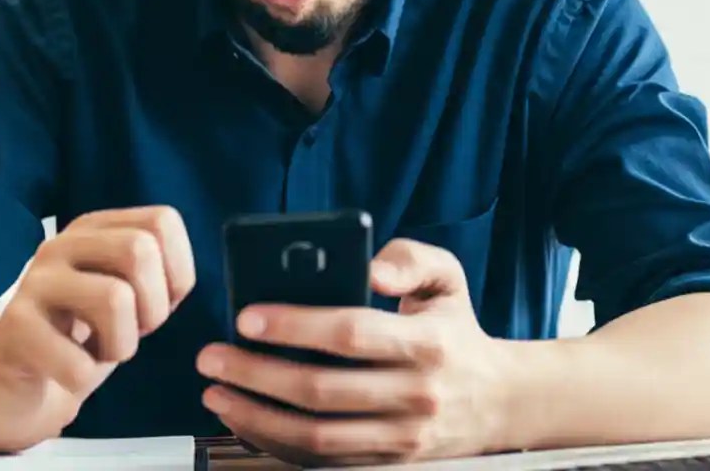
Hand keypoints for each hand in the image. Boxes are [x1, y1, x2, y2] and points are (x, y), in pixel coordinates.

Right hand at [0, 206, 196, 451]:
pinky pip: (78, 360)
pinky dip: (85, 379)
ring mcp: (34, 281)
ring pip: (115, 298)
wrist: (13, 379)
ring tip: (102, 352)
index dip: (178, 272)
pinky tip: (68, 372)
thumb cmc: (81, 335)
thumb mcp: (128, 297)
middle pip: (139, 250)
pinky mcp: (14, 326)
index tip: (160, 303)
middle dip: (154, 307)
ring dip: (123, 344)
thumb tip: (178, 278)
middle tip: (135, 332)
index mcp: (95, 229)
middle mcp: (62, 244)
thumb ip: (157, 276)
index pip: (162, 222)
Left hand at [196, 239, 512, 466]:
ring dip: (256, 416)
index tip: (247, 316)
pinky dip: (275, 444)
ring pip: (315, 437)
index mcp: (428, 344)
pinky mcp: (386, 464)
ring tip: (216, 390)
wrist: (497, 402)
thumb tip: (370, 267)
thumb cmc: (455, 331)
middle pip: (321, 390)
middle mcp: (415, 396)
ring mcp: (401, 439)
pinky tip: (245, 419)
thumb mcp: (448, 279)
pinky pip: (322, 462)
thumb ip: (410, 259)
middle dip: (256, 372)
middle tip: (211, 356)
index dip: (294, 325)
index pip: (351, 333)